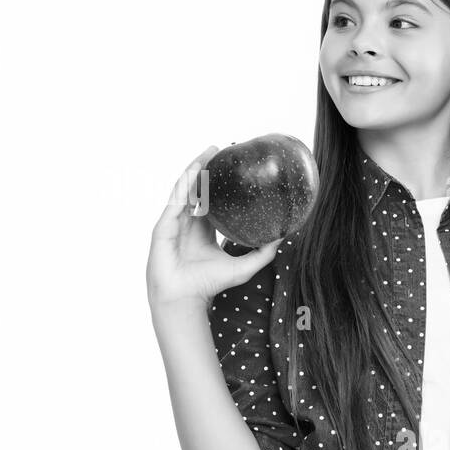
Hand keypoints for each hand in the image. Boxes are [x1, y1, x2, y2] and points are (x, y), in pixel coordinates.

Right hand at [146, 146, 282, 309]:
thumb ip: (263, 253)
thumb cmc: (208, 285)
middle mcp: (188, 222)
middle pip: (197, 188)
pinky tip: (195, 170)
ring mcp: (174, 222)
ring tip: (209, 151)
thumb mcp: (243, 267)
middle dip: (207, 168)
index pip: (211, 199)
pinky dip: (185, 183)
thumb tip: (285, 238)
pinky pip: (176, 199)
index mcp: (203, 230)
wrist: (185, 299)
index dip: (220, 183)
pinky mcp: (164, 225)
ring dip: (195, 168)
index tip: (234, 165)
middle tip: (223, 149)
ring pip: (185, 188)